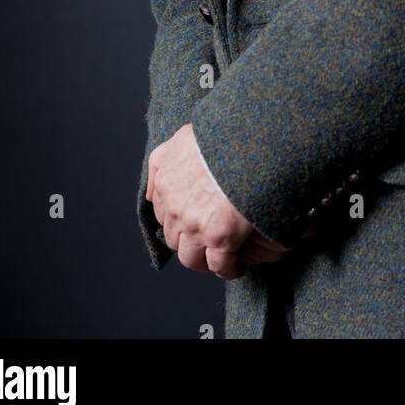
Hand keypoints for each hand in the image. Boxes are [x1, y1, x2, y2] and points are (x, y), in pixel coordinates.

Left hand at [147, 122, 284, 277]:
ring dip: (204, 259)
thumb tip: (152, 192)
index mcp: (166, 182)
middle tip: (207, 238)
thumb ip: (161, 161)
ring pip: (191, 258)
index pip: (163, 215)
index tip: (192, 221)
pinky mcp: (221, 236)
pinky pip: (221, 266)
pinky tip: (237, 266)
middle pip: (174, 238)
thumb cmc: (223, 134)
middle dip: (189, 240)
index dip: (179, 219)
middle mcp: (176, 207)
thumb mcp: (183, 137)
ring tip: (219, 256)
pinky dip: (229, 269)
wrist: (252, 140)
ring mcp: (196, 225)